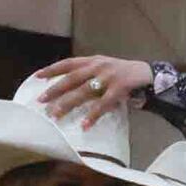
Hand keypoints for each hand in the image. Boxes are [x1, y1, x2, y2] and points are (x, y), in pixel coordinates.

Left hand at [29, 54, 154, 131]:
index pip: (68, 63)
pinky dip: (93, 115)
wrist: (148, 74)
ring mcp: (109, 77)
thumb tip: (65, 90)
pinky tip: (84, 125)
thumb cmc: (122, 74)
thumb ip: (87, 75)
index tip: (37, 77)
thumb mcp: (104, 68)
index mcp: (93, 60)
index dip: (52, 69)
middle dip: (55, 90)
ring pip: (83, 92)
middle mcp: (98, 66)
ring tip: (55, 115)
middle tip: (41, 101)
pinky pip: (103, 104)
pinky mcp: (119, 88)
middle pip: (72, 79)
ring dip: (68, 104)